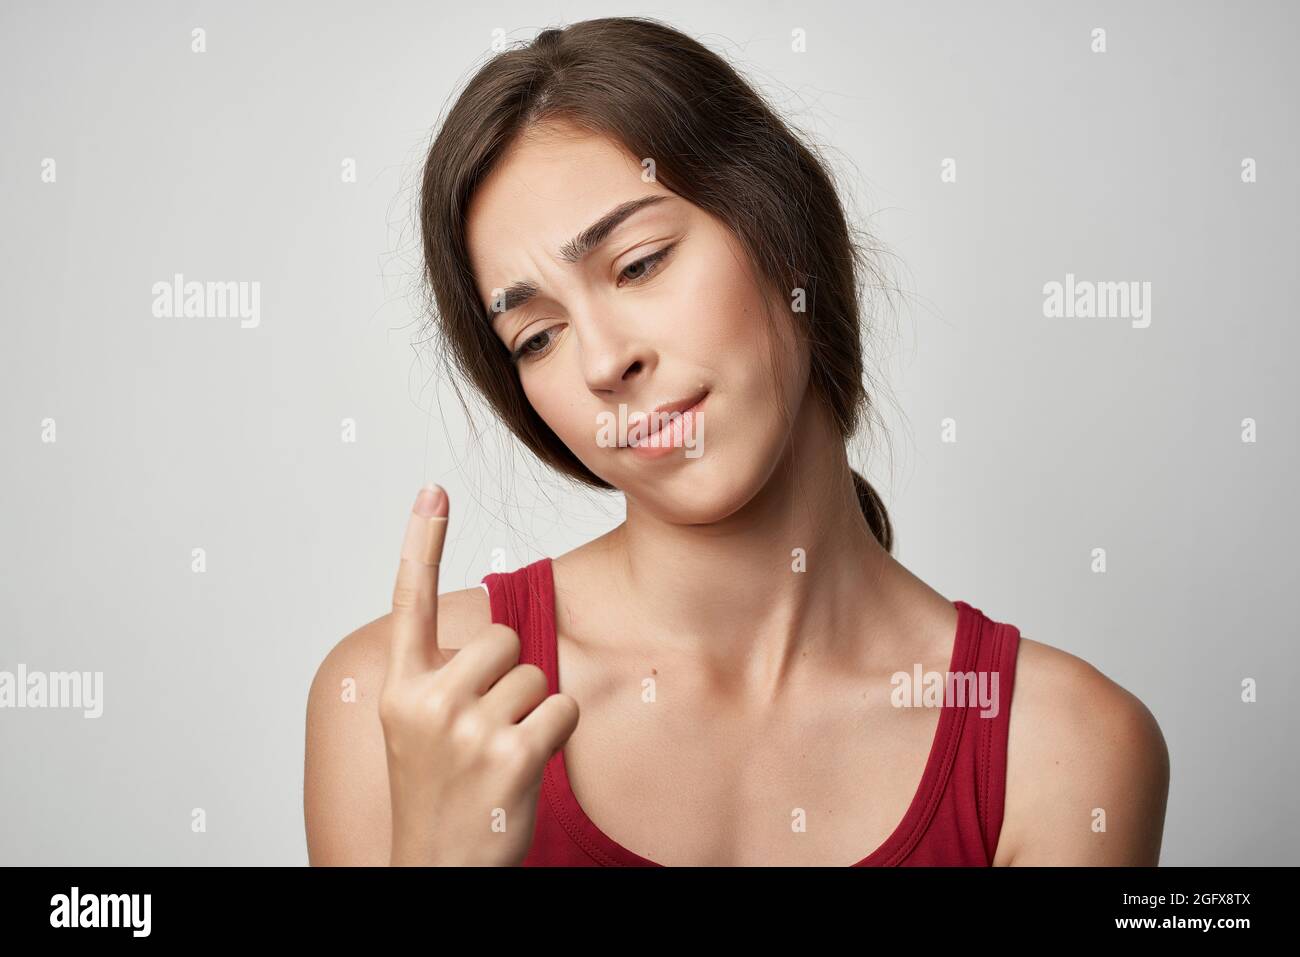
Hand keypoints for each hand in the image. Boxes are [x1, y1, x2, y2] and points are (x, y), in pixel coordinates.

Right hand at [379, 484, 579, 865]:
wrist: (437, 870)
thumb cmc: (439, 793)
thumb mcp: (417, 730)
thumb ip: (442, 678)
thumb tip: (496, 635)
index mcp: (399, 690)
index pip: (411, 602)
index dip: (421, 542)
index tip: (433, 489)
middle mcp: (427, 702)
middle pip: (502, 638)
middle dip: (508, 674)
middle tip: (485, 727)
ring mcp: (467, 730)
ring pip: (535, 675)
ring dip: (530, 711)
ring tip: (498, 754)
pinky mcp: (512, 757)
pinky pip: (561, 709)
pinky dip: (555, 734)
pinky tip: (524, 767)